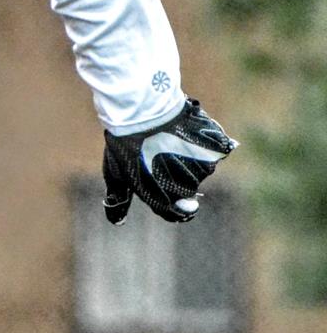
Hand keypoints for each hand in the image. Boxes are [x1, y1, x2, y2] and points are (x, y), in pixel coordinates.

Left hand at [102, 97, 235, 224]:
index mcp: (162, 198)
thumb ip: (120, 199)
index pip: (177, 213)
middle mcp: (185, 188)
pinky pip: (214, 150)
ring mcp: (202, 169)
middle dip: (175, 173)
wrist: (142, 110)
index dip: (177, 207)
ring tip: (170, 139)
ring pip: (201, 168)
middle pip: (188, 189)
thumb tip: (117, 222)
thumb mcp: (117, 172)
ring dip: (188, 156)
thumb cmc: (126, 143)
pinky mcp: (215, 150)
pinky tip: (185, 131)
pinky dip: (203, 142)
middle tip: (159, 153)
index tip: (175, 194)